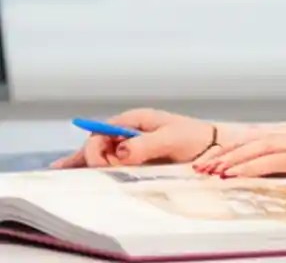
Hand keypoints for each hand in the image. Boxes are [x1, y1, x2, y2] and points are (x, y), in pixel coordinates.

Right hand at [50, 108, 220, 168]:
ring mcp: (130, 147)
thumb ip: (145, 144)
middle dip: (90, 158)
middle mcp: (128, 133)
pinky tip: (69, 171)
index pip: (102, 132)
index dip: (96, 149)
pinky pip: (108, 163)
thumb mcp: (172, 139)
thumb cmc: (195, 139)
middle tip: (96, 173)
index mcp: (135, 120)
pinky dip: (90, 168)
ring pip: (99, 155)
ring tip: (61, 173)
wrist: (214, 150)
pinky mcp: (134, 161)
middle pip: (97, 145)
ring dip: (83, 164)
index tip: (101, 164)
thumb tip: (119, 152)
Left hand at [191, 118, 285, 179]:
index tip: (214, 158)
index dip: (235, 147)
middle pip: (255, 138)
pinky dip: (250, 166)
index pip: (262, 135)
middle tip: (200, 165)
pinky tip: (233, 175)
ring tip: (209, 172)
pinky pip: (275, 160)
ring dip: (231, 160)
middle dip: (226, 152)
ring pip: (260, 147)